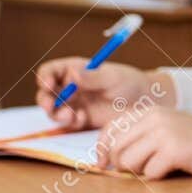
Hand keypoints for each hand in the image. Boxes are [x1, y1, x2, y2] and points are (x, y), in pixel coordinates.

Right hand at [35, 58, 171, 130]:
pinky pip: (67, 122)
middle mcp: (71, 87)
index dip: (45, 77)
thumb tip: (71, 73)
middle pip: (46, 92)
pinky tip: (83, 119)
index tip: (48, 84)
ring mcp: (75, 103)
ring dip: (57, 113)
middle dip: (45, 100)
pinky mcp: (81, 119)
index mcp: (76, 70)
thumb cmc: (131, 84)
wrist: (146, 104)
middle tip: (51, 107)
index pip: (51, 71)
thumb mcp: (113, 78)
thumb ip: (92, 77)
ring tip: (71, 115)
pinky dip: (70, 122)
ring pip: (53, 110)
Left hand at [96, 108, 191, 178]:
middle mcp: (153, 118)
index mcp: (149, 111)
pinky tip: (174, 169)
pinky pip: (149, 173)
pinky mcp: (173, 150)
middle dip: (121, 164)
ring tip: (159, 167)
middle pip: (116, 148)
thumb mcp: (167, 127)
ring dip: (140, 171)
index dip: (102, 148)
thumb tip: (107, 156)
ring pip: (128, 162)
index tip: (103, 163)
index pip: (110, 128)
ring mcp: (163, 133)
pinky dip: (159, 176)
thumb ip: (141, 134)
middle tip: (137, 169)